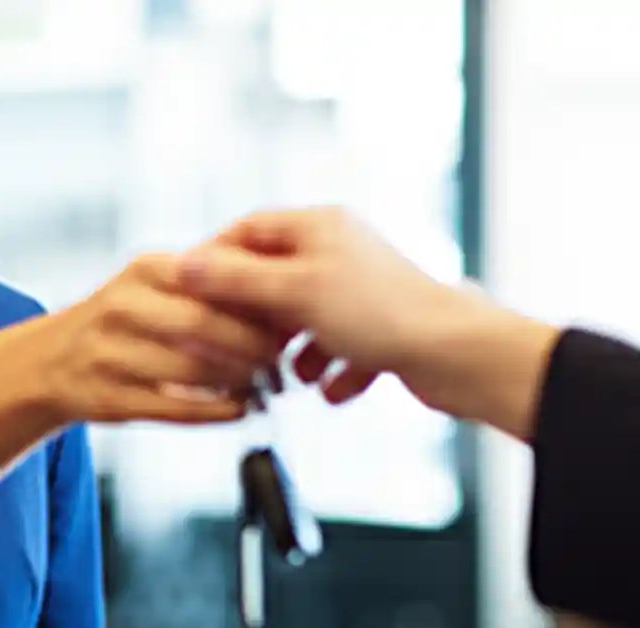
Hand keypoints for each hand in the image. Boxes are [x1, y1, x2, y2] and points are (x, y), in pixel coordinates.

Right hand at [32, 253, 282, 424]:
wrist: (48, 363)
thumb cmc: (122, 322)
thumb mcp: (154, 285)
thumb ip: (208, 284)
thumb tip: (280, 293)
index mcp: (144, 270)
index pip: (213, 278)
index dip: (257, 301)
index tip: (289, 317)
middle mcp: (121, 307)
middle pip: (203, 324)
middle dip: (253, 346)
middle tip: (282, 359)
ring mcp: (110, 355)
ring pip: (191, 371)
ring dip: (240, 383)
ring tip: (267, 386)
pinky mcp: (109, 398)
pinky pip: (175, 409)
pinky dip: (216, 412)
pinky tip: (240, 409)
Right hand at [177, 208, 561, 437]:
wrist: (457, 356)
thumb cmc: (381, 314)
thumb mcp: (292, 293)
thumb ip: (234, 281)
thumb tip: (182, 265)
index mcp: (319, 227)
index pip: (247, 230)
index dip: (215, 262)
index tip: (192, 294)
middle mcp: (340, 251)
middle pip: (273, 279)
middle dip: (255, 318)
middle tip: (235, 345)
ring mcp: (362, 289)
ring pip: (303, 320)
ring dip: (293, 352)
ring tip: (291, 376)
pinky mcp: (382, 328)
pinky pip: (339, 350)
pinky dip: (332, 371)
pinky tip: (335, 388)